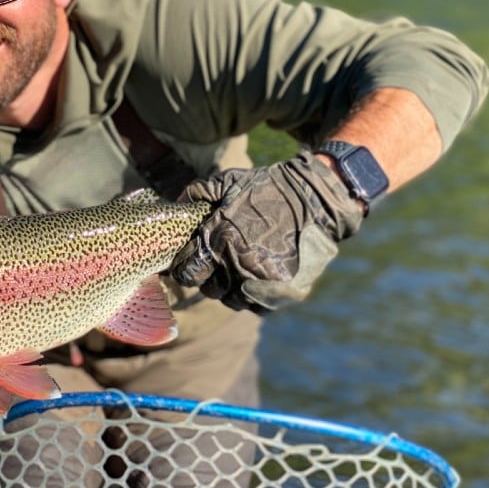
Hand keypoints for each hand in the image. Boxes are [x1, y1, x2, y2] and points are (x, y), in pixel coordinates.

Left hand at [169, 151, 364, 312]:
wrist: (314, 198)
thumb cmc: (266, 188)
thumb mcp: (227, 181)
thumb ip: (196, 194)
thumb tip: (175, 207)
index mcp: (219, 239)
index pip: (186, 274)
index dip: (184, 269)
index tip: (189, 263)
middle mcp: (237, 264)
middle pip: (208, 290)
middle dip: (210, 277)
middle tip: (219, 262)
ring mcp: (261, 280)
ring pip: (232, 300)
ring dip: (231, 288)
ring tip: (239, 268)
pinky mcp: (283, 290)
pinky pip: (257, 306)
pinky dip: (254, 297)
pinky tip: (257, 278)